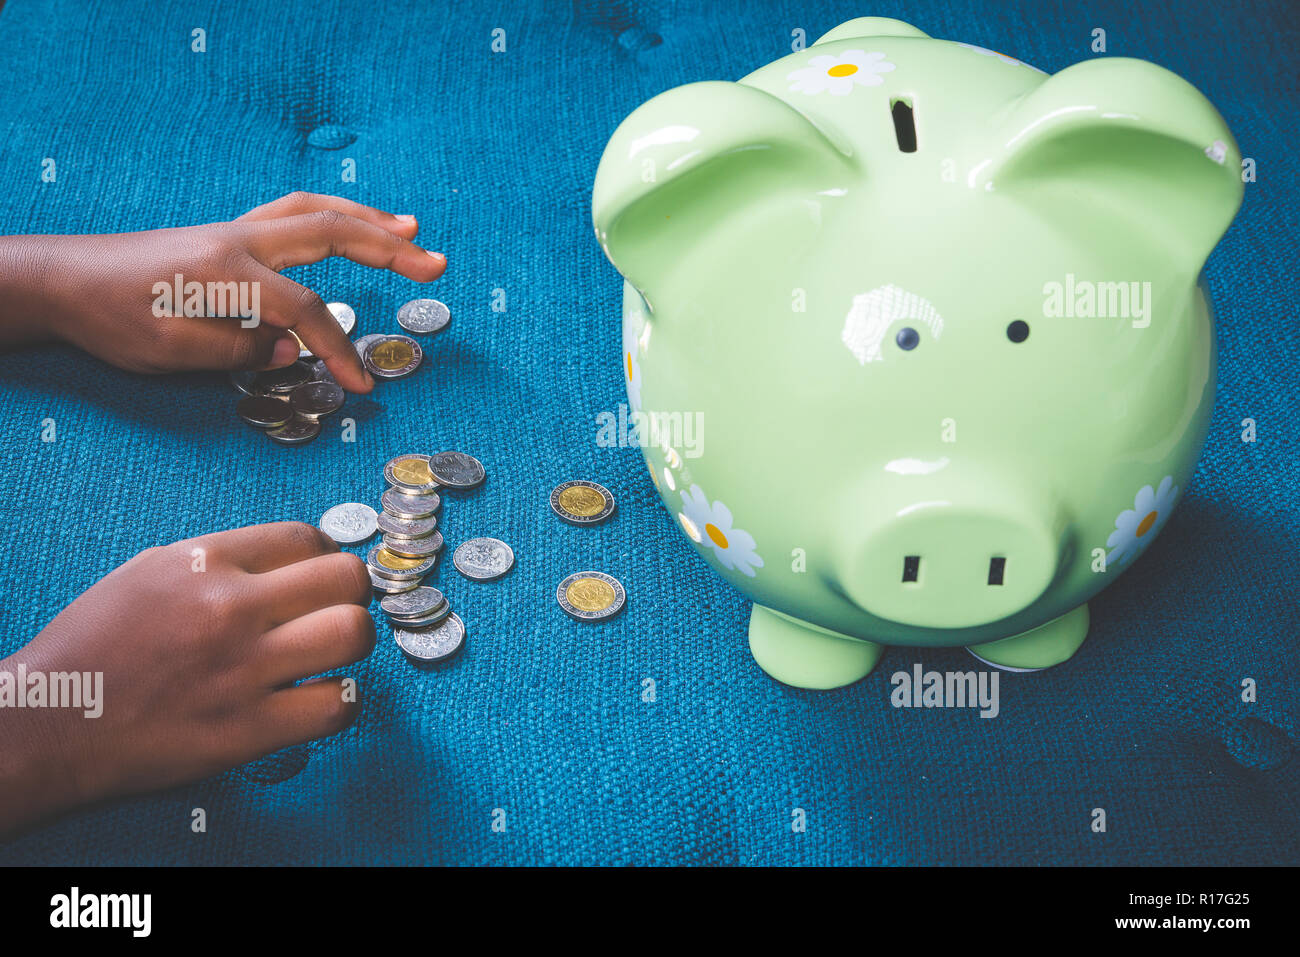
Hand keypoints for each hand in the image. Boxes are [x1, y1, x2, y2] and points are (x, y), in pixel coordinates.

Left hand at [0, 192, 445, 392]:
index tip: (360, 385)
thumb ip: (236, 348)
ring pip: (313, 212)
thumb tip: (289, 348)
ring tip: (409, 229)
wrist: (63, 279)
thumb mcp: (170, 352)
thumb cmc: (110, 317)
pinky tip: (349, 225)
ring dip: (366, 219)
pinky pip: (291, 214)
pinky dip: (331, 216)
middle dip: (388, 248)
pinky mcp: (226, 236)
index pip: (305, 311)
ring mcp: (233, 232)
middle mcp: (239, 241)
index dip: (338, 348)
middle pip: (329, 234)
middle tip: (435, 262)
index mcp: (229, 272)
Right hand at [0, 522, 375, 834]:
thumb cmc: (94, 647)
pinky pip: (337, 705)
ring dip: (353, 644)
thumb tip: (289, 557)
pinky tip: (317, 699)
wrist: (47, 723)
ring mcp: (241, 670)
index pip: (305, 536)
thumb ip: (220, 560)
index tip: (318, 577)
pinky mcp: (247, 730)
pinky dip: (339, 702)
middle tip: (334, 612)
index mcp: (203, 562)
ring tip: (330, 655)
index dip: (323, 555)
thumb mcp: (148, 573)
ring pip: (352, 634)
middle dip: (351, 593)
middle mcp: (229, 608)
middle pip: (346, 577)